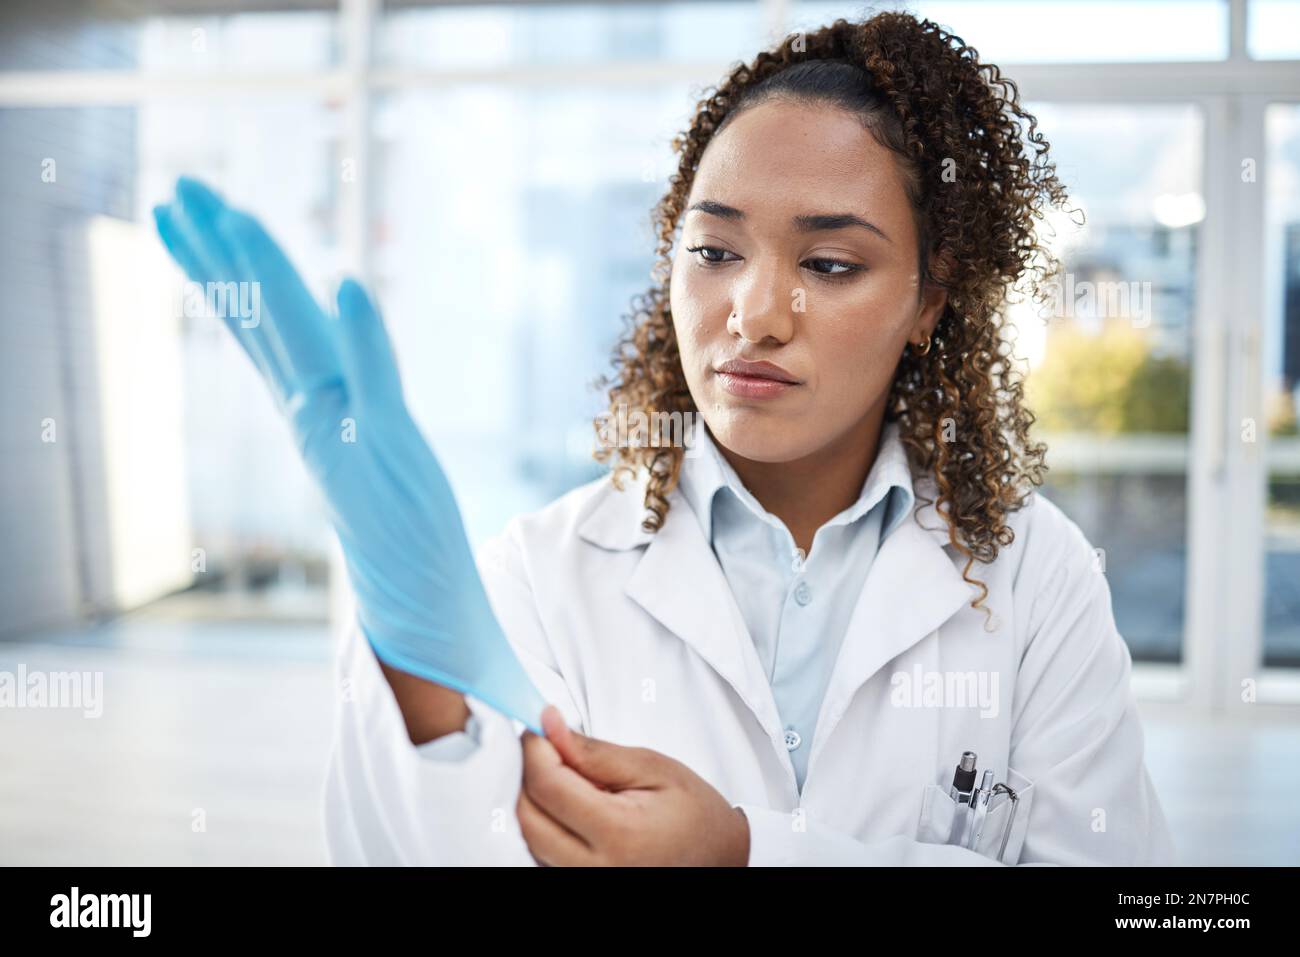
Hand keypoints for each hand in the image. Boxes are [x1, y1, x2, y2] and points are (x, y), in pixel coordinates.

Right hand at [152, 177, 546, 732]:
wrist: (424, 610)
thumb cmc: (403, 533)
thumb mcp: (373, 448)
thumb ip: (351, 387)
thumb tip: (336, 324)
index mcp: (314, 405)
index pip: (260, 321)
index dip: (222, 264)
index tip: (183, 211)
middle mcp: (318, 412)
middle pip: (263, 319)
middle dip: (222, 252)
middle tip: (176, 189)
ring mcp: (346, 433)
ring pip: (297, 341)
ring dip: (263, 278)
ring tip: (220, 214)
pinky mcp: (387, 458)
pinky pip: (374, 385)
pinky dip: (359, 338)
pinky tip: (345, 285)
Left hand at [517, 706, 749, 865]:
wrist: (720, 858)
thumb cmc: (693, 812)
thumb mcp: (652, 768)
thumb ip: (594, 751)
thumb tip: (548, 725)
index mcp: (619, 833)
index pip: (547, 787)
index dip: (534, 750)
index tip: (539, 725)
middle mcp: (595, 869)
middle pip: (527, 816)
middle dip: (526, 774)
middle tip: (545, 746)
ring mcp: (586, 883)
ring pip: (528, 837)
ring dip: (533, 799)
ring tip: (561, 774)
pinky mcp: (581, 885)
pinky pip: (541, 853)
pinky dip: (543, 822)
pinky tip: (566, 803)